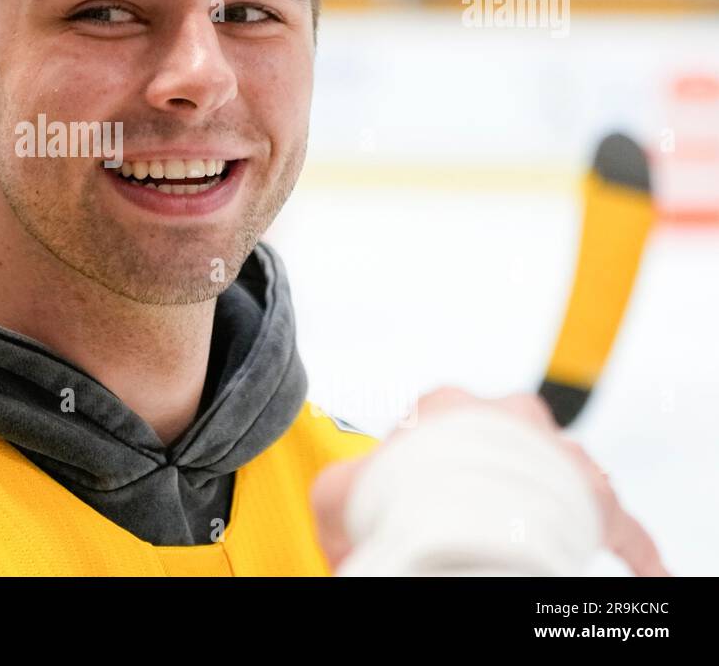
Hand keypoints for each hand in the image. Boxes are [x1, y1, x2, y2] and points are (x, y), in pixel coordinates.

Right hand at [310, 386, 670, 575]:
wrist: (466, 531)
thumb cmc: (409, 501)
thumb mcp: (340, 492)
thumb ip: (338, 492)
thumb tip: (340, 526)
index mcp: (447, 405)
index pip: (431, 428)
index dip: (417, 471)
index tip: (410, 501)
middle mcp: (509, 416)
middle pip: (498, 447)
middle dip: (485, 481)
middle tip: (465, 522)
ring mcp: (558, 453)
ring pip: (553, 476)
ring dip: (541, 505)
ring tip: (523, 547)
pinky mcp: (598, 497)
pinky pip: (620, 525)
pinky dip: (627, 550)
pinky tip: (640, 572)